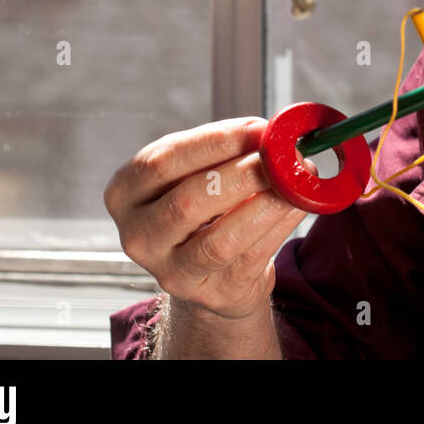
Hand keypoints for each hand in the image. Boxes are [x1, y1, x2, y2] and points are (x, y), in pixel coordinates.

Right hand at [103, 117, 307, 320]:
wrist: (213, 268)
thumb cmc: (207, 205)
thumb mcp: (201, 170)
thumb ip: (228, 150)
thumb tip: (276, 135)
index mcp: (125, 192)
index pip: (161, 162)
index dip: (214, 143)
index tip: (257, 129)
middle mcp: (138, 236)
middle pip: (189, 202)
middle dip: (242, 175)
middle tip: (279, 157)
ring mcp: (170, 271)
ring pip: (220, 240)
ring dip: (266, 205)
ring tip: (294, 181)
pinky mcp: (210, 294)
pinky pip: (251, 258)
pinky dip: (280, 226)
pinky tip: (298, 204)